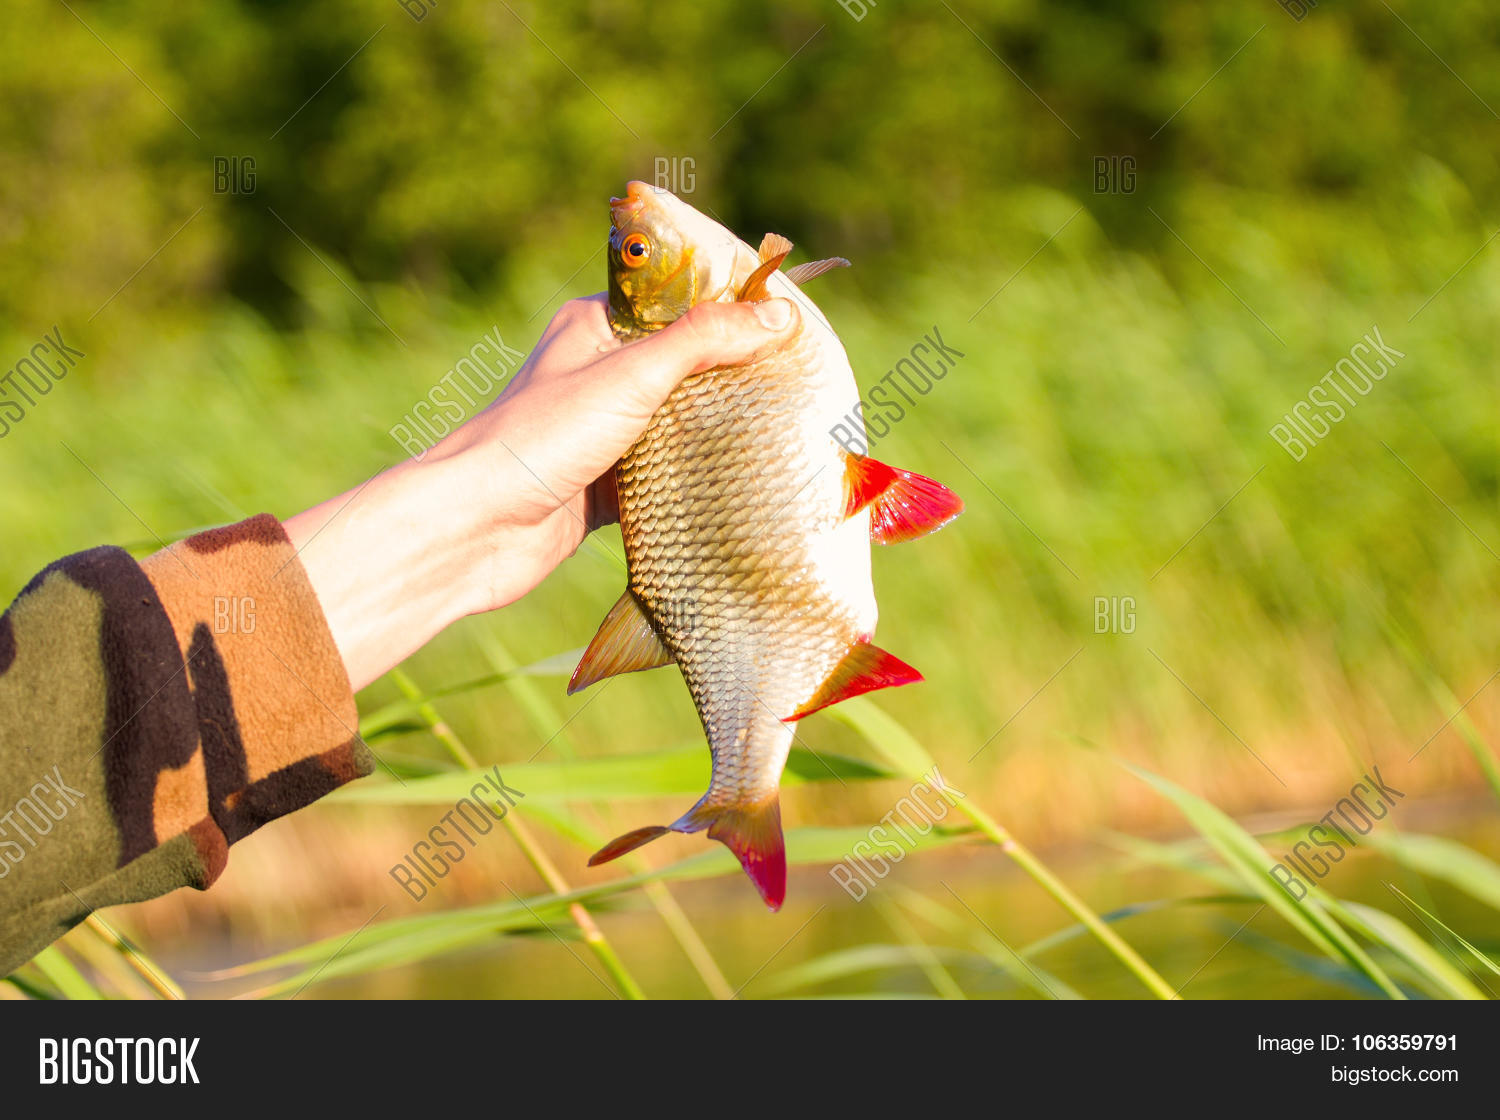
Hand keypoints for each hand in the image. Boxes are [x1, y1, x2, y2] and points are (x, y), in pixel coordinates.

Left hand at [285, 293, 798, 690]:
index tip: (792, 324)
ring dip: (717, 430)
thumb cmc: (542, 436)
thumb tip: (779, 315)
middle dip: (734, 376)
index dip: (731, 310)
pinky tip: (741, 482)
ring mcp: (601, 433)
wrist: (475, 528)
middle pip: (683, 366)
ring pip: (676, 424)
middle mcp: (597, 374)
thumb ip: (703, 342)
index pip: (676, 304)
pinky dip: (695, 479)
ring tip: (785, 431)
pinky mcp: (604, 487)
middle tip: (802, 384)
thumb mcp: (631, 375)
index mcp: (594, 328)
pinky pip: (663, 476)